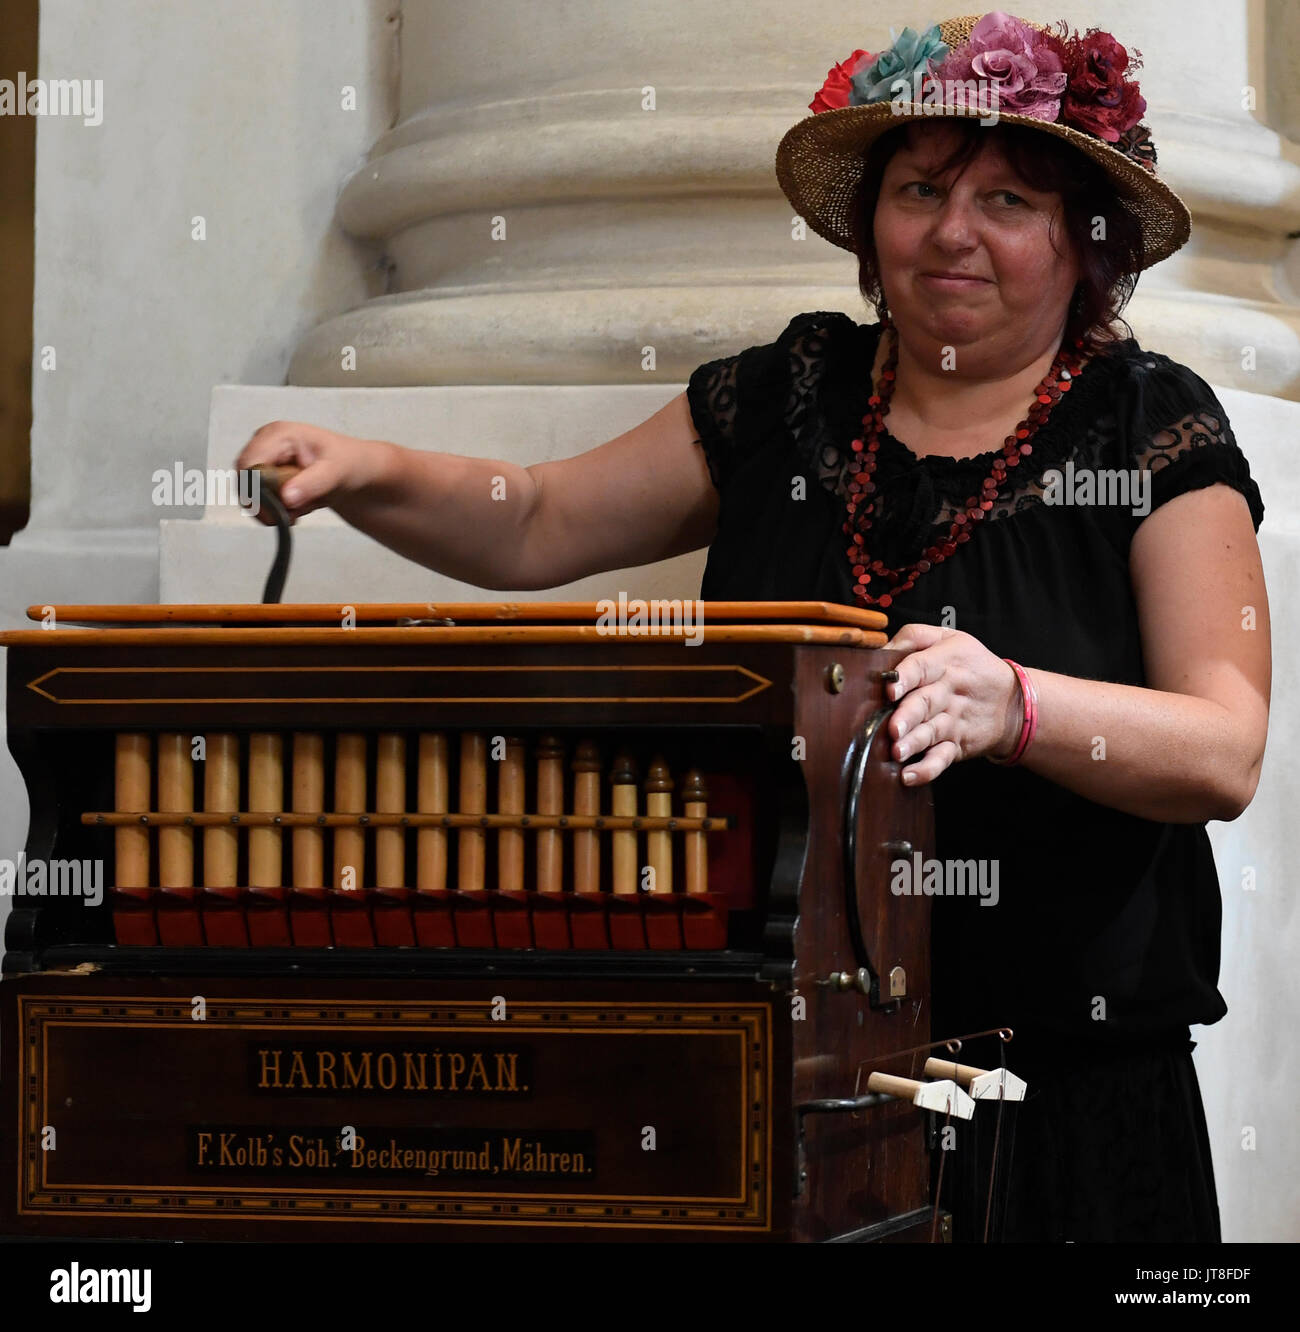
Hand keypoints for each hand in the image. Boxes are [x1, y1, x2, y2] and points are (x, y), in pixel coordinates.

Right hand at [234, 421, 394, 524]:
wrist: (355, 470)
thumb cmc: (348, 463)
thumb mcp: (335, 473)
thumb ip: (312, 484)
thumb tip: (287, 497)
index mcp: (279, 434)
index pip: (248, 464)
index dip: (255, 491)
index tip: (276, 511)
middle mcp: (265, 443)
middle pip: (245, 480)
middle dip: (266, 504)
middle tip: (293, 515)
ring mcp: (264, 458)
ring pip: (251, 493)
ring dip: (275, 508)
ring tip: (302, 507)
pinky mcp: (267, 473)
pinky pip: (260, 498)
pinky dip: (278, 508)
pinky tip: (298, 506)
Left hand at [881, 624, 1024, 784]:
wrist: (1013, 702)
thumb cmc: (970, 666)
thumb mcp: (951, 639)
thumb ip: (915, 637)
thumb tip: (881, 651)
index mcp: (945, 662)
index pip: (922, 666)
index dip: (905, 677)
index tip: (890, 688)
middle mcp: (948, 692)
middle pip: (925, 702)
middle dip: (908, 716)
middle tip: (893, 728)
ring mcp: (953, 721)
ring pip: (931, 732)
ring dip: (914, 743)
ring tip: (898, 752)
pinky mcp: (956, 744)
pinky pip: (942, 758)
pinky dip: (927, 769)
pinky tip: (910, 776)